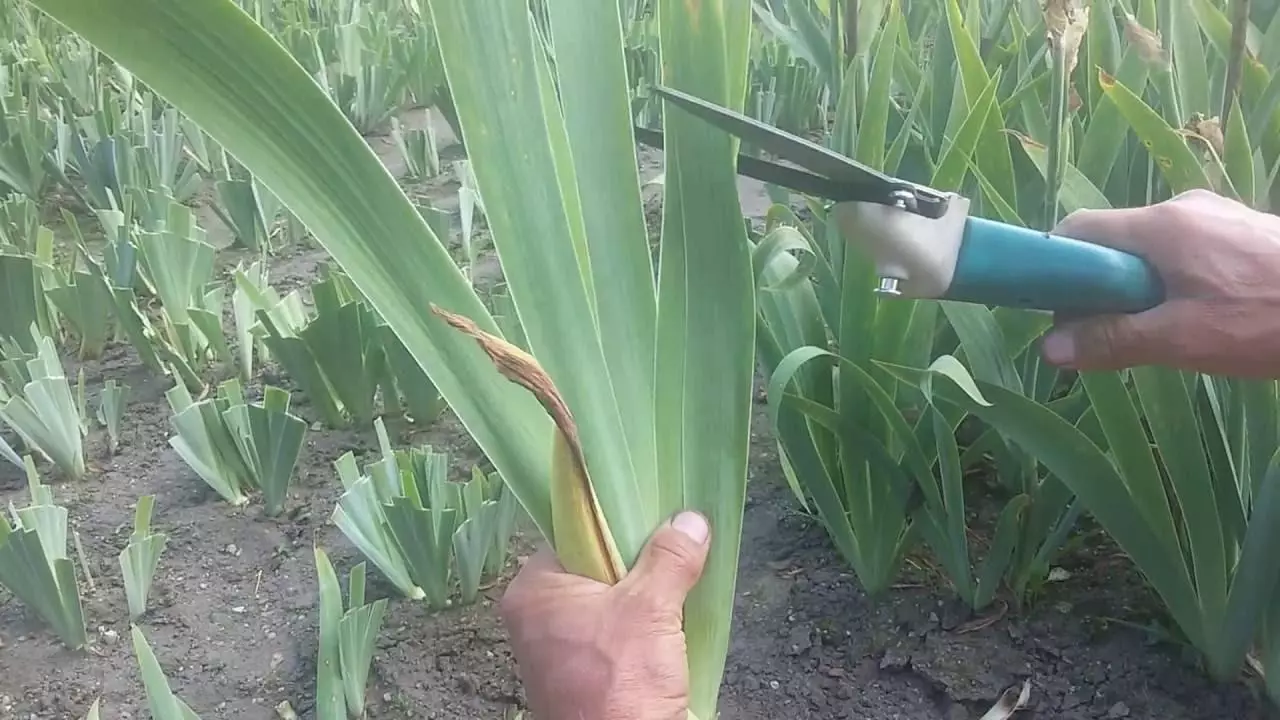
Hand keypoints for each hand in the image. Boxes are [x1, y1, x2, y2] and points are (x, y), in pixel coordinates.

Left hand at [500, 511, 711, 719]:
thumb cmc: (620, 683)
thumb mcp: (651, 609)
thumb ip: (669, 559)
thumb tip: (690, 521)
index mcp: (533, 591)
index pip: (573, 534)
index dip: (615, 524)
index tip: (653, 519)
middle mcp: (536, 617)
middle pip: (593, 568)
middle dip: (636, 564)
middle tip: (672, 554)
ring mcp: (557, 650)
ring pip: (607, 603)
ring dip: (643, 599)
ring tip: (676, 588)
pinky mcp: (581, 676)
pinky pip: (613, 635)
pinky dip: (640, 630)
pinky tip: (668, 626)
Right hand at [1041, 190, 1279, 376]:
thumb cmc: (1267, 318)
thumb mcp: (1183, 340)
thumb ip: (1113, 341)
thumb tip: (1050, 350)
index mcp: (1161, 224)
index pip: (1079, 228)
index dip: (1055, 267)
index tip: (1054, 312)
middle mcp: (1185, 208)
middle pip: (1115, 242)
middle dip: (1100, 288)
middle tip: (1107, 337)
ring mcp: (1217, 216)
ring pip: (1151, 251)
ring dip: (1139, 291)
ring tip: (1161, 336)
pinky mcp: (1242, 232)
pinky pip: (1185, 253)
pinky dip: (1173, 285)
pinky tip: (1198, 321)